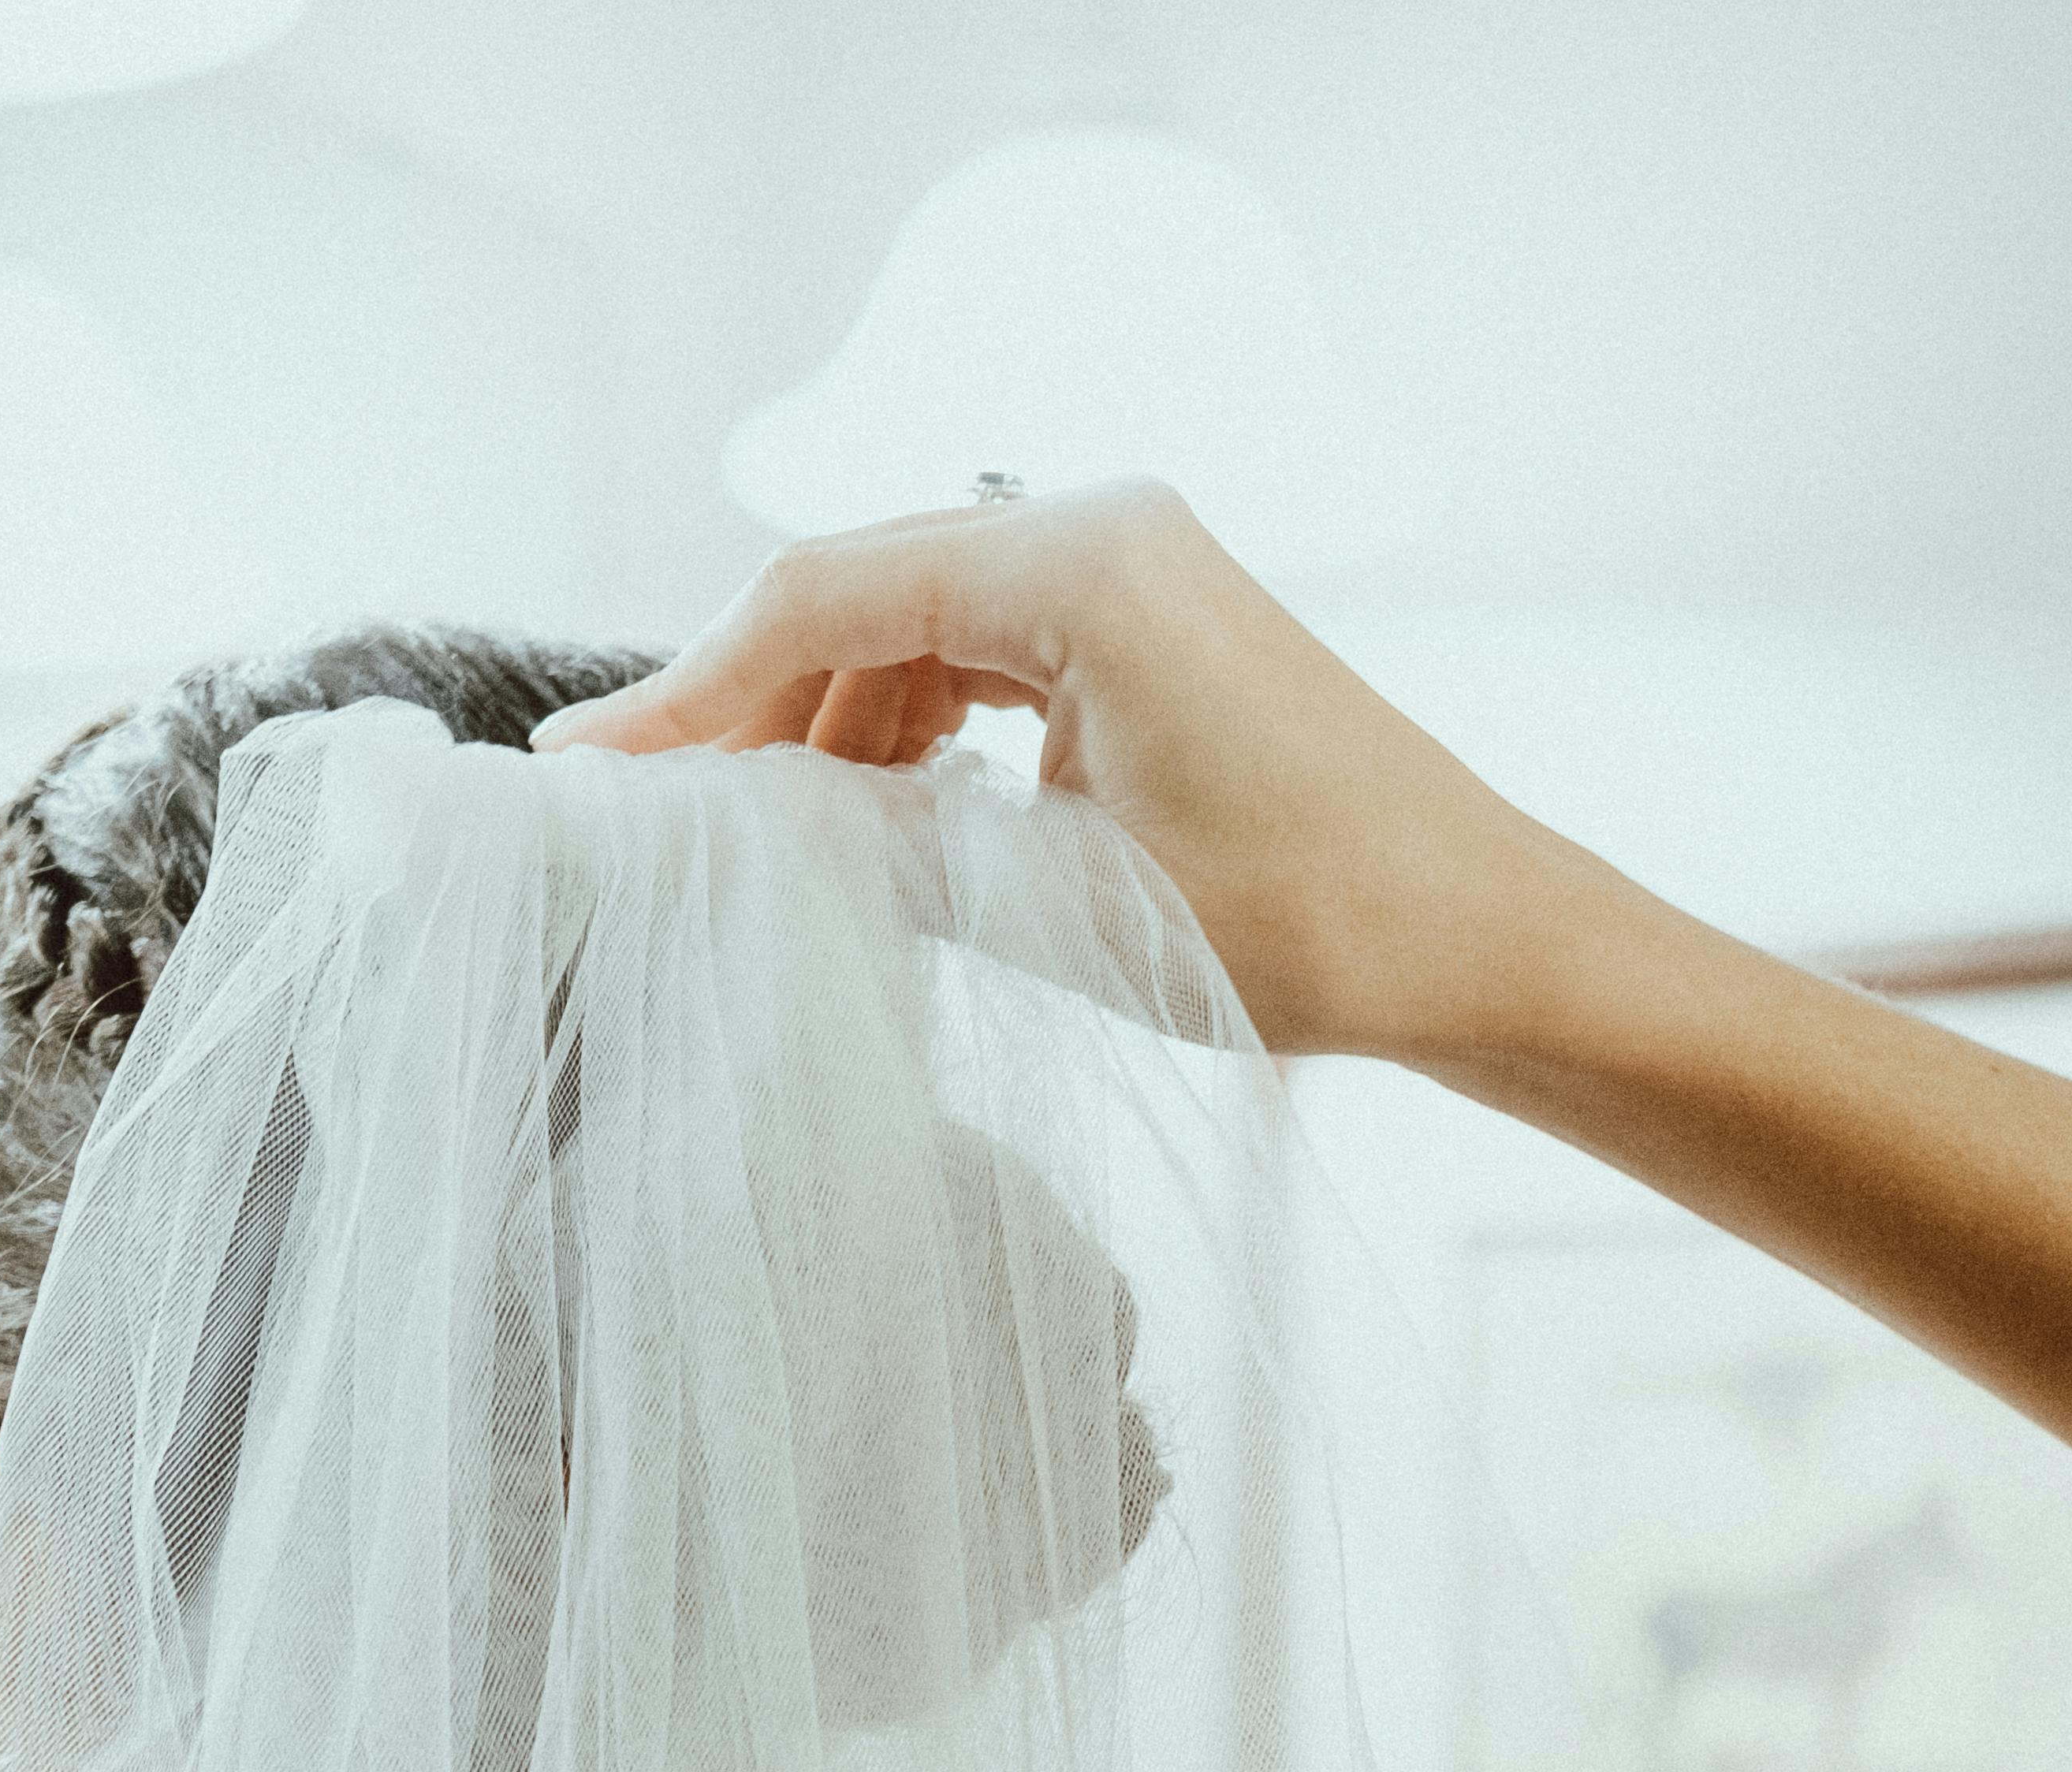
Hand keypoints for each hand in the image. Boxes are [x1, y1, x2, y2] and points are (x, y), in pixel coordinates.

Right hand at [535, 482, 1563, 1069]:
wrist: (1482, 942)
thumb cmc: (1309, 925)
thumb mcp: (1058, 903)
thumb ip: (889, 851)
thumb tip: (753, 846)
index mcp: (1079, 559)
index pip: (823, 596)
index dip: (687, 689)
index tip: (589, 772)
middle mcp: (1101, 529)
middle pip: (859, 596)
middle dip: (743, 710)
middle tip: (639, 819)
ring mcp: (1131, 574)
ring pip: (913, 632)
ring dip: (825, 735)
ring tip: (745, 848)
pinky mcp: (1151, 637)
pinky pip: (982, 663)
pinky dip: (907, 740)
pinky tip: (864, 829)